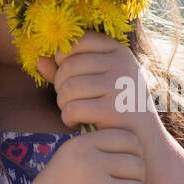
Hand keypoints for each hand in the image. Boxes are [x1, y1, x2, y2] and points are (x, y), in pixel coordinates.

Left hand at [35, 31, 161, 146]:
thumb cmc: (115, 108)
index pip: (76, 42)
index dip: (64, 60)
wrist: (144, 141)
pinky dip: (68, 119)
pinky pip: (72, 109)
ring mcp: (120, 85)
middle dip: (61, 86)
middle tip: (71, 101)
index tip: (71, 78)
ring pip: (67, 88)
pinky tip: (78, 124)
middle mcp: (122, 63)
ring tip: (75, 112)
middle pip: (68, 66)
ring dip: (63, 104)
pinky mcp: (113, 110)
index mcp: (119, 50)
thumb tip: (39, 61)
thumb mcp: (96, 82)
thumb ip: (67, 69)